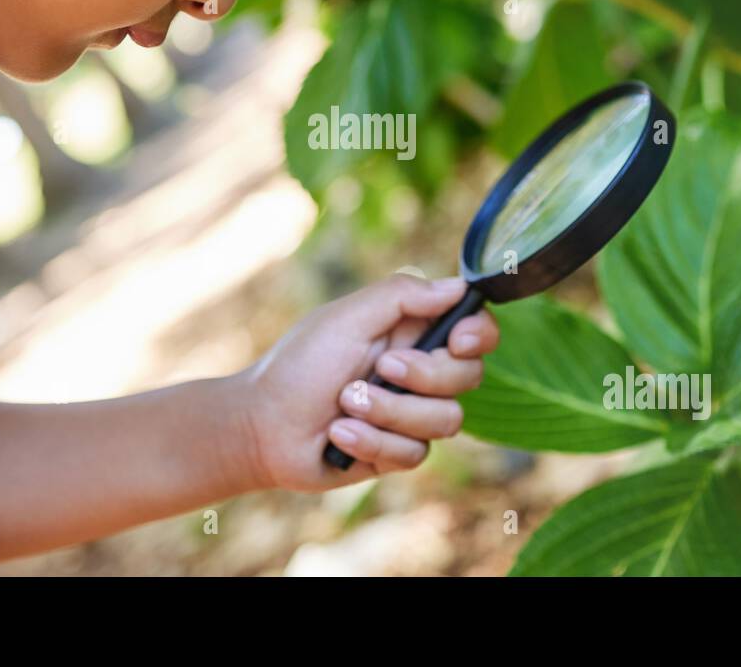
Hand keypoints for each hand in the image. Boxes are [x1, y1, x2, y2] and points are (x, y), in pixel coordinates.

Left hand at [234, 275, 499, 491]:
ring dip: (388, 412)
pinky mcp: (397, 452)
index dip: (478, 335)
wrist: (262, 426)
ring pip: (447, 421)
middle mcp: (419, 372)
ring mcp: (411, 414)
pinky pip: (414, 454)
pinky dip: (371, 442)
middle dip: (423, 376)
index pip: (474, 329)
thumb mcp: (347, 318)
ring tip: (345, 405)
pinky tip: (338, 435)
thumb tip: (458, 287)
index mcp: (410, 331)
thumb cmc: (300, 364)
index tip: (457, 341)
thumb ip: (402, 296)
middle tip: (381, 368)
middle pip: (468, 376)